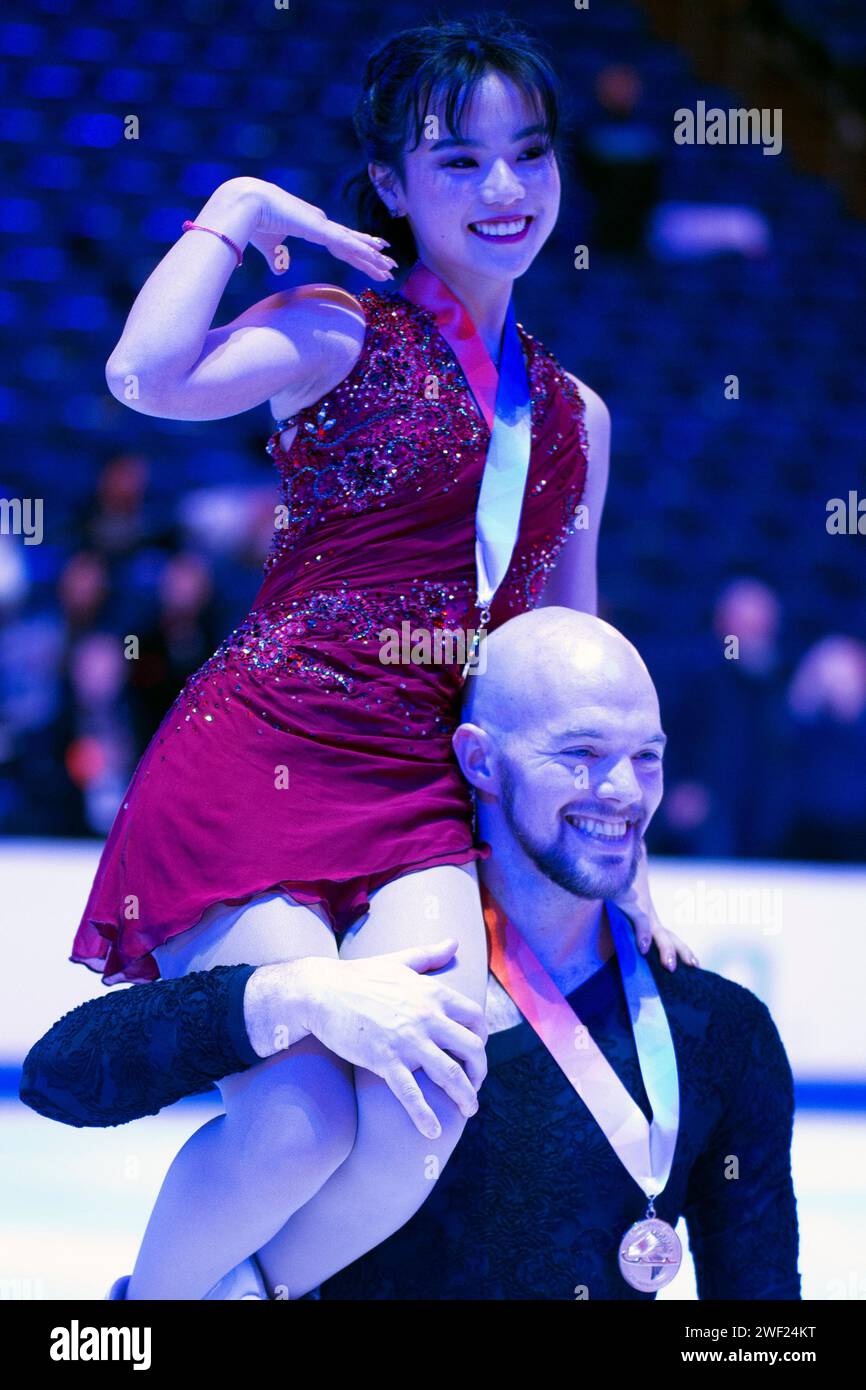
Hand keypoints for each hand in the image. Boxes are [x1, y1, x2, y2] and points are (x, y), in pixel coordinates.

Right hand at [226, 176, 396, 279]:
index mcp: (313, 228)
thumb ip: (276, 258)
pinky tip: (376, 254)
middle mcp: (321, 224)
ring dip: (373, 256)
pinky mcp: (318, 227)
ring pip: (353, 244)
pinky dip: (361, 248)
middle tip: (391, 266)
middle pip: (352, 245)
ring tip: (390, 266)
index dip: (357, 253)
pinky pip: (344, 241)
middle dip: (372, 257)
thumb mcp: (269, 247)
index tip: (372, 260)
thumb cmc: (255, 222)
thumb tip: (279, 270)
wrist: (246, 203)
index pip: (340, 245)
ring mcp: (321, 224)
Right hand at [296, 940, 487, 1138]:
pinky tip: (432, 1132)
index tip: (476, 1050)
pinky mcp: (385, 1060)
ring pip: (451, 1074)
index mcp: (433, 993)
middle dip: (479, 1070)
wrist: (322, 991)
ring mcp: (408, 1040)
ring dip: (465, 1096)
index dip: (481, 1037)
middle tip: (475, 1084)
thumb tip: (454, 941)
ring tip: (469, 1110)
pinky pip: (412, 1093)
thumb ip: (430, 955)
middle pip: (471, 1048)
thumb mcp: (400, 961)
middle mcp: (427, 1017)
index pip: (475, 1017)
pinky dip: (425, 1115)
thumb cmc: (360, 975)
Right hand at [613, 842, 698, 971]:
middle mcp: (648, 914)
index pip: (668, 936)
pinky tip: (643, 948)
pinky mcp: (630, 902)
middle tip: (695, 965)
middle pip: (669, 936)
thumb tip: (631, 930)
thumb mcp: (622, 900)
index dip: (681, 949)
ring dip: (666, 949)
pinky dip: (642, 935)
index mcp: (647, 916)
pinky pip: (639, 921)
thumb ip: (627, 912)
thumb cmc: (619, 877)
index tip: (695, 963)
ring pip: (658, 933)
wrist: (619, 853)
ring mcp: (641, 908)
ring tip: (670, 966)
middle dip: (682, 951)